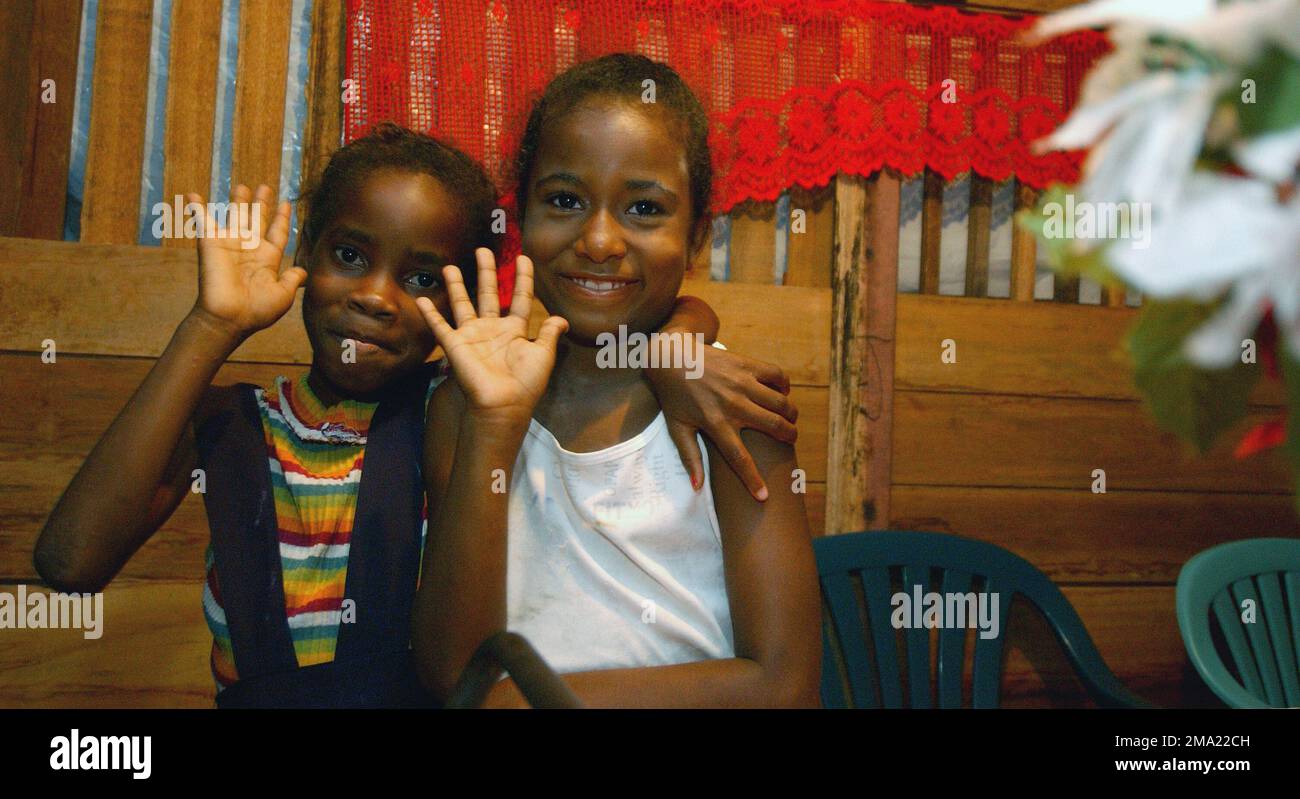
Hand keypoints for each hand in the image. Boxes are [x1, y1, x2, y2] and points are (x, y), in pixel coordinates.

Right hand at [189, 184, 305, 342]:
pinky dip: (197, 207)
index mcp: (268, 258)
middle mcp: (250, 248)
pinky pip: (202, 221)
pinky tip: (192, 195)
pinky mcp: (210, 243)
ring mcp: (230, 244)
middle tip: (265, 187)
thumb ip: (293, 280)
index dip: (282, 218)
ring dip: (239, 201)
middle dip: (261, 204)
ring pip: (235, 216)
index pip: (278, 232)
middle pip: (257, 219)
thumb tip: (303, 271)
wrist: (229, 317)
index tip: (286, 203)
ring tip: (243, 186)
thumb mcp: (283, 295)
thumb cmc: (257, 310)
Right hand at [415, 249, 567, 427]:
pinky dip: (430, 313)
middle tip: (483, 250)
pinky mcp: (455, 345)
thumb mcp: (543, 354)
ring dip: (456, 285)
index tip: (523, 258)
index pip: (519, 297)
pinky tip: (422, 299)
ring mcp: (472, 336)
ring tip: (450, 266)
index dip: (522, 278)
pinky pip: (440, 326)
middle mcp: (492, 329)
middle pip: (488, 293)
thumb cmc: (526, 382)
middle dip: (486, 271)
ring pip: (462, 304)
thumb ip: (548, 334)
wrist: (504, 404)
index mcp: (515, 330)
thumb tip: (562, 319)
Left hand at [646, 346, 797, 500]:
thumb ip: (690, 457)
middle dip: (789, 436)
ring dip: (791, 413)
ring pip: (780, 402)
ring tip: (789, 418)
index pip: (740, 459)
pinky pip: (777, 375)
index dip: (754, 480)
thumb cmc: (674, 397)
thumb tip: (697, 488)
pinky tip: (781, 392)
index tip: (764, 496)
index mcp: (715, 424)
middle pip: (774, 426)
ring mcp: (741, 382)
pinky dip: (784, 385)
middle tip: (791, 438)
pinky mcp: (746, 364)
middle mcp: (732, 404)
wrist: (671, 357)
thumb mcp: (677, 428)